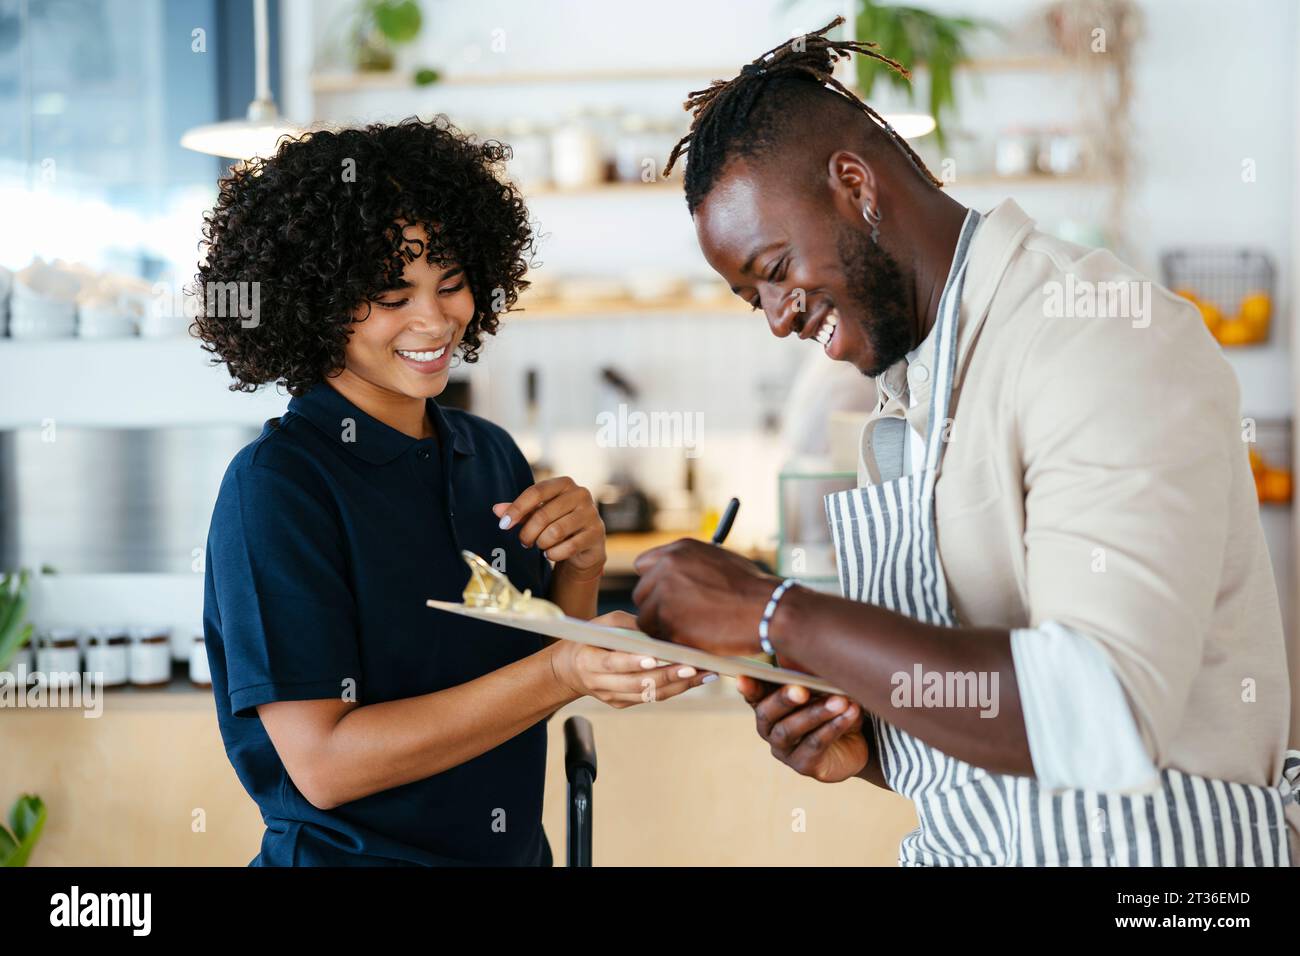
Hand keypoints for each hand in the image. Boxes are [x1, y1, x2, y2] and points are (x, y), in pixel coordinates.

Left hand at [494, 476, 605, 577]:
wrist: (585, 545)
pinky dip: (554, 553)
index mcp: (565, 483)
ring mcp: (591, 514)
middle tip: (524, 541)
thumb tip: (497, 510)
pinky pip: (568, 547)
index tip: (503, 524)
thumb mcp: (538, 514)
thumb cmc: (558, 523)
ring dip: (541, 543)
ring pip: (555, 532)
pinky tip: (552, 553)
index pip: (536, 492)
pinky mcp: (597, 533)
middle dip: (528, 532)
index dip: (517, 508)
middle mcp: (581, 494)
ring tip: (540, 545)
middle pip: (543, 515)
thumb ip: (519, 510)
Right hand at [550, 611, 714, 707]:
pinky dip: (675, 688)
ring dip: (679, 685)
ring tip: (704, 674)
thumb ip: (628, 625)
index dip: (633, 662)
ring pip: (649, 695)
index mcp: (590, 661)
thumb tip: (661, 626)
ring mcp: (612, 697)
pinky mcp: (623, 703)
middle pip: (637, 683)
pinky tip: (695, 679)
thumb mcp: (602, 624)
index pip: (614, 664)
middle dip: (667, 675)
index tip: (655, 657)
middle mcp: (600, 684)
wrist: (570, 669)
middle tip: (692, 666)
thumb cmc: (591, 639)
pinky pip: (652, 698)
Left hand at [632, 538, 775, 654]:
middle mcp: (667, 565)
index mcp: (680, 549)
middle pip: (641, 593)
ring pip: (646, 617)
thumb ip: (692, 568)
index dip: (654, 584)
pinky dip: (669, 642)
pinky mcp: (666, 617)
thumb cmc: (752, 591)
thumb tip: (673, 579)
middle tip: (678, 622)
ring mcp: (664, 590)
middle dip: (656, 608)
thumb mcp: (719, 563)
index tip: (665, 597)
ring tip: (691, 632)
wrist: (769, 609)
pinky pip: (655, 635)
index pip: (644, 565)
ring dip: (663, 628)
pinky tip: (693, 640)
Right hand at [737, 676, 868, 782]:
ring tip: (839, 701)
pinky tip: (849, 714)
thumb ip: (811, 675)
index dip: (748, 688)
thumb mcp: (824, 688)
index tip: (743, 678)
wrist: (858, 742)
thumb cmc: (834, 707)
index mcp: (769, 704)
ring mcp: (783, 749)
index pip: (753, 695)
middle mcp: (769, 728)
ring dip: (815, 713)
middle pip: (766, 714)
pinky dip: (832, 728)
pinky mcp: (803, 765)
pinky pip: (814, 745)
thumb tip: (809, 657)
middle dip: (783, 699)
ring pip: (789, 730)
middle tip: (801, 689)